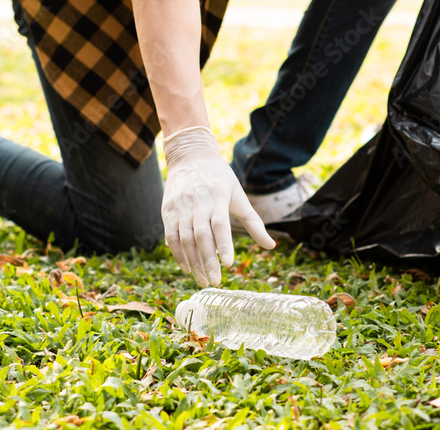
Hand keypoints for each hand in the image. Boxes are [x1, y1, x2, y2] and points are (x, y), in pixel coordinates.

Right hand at [162, 126, 275, 286]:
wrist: (190, 156)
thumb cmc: (220, 178)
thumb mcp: (239, 195)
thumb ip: (254, 222)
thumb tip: (271, 246)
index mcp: (218, 196)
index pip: (220, 223)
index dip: (224, 243)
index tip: (229, 263)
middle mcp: (197, 202)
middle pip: (201, 235)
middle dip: (207, 260)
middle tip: (215, 282)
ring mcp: (180, 206)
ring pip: (184, 238)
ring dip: (193, 261)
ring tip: (203, 280)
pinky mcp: (167, 210)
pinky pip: (171, 236)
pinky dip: (177, 253)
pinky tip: (187, 268)